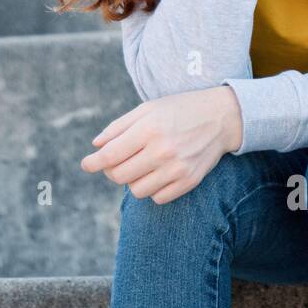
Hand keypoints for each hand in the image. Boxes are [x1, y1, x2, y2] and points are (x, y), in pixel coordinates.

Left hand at [80, 85, 244, 202]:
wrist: (221, 117)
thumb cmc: (179, 110)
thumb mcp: (147, 109)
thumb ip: (119, 127)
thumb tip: (96, 147)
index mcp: (149, 130)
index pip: (110, 156)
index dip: (93, 163)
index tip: (86, 164)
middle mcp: (162, 151)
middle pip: (119, 176)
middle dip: (111, 171)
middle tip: (115, 162)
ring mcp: (177, 169)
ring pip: (137, 190)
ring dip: (132, 180)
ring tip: (140, 165)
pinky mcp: (189, 182)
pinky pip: (158, 198)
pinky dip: (152, 189)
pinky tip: (157, 173)